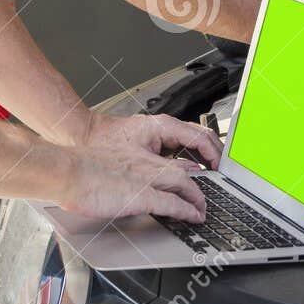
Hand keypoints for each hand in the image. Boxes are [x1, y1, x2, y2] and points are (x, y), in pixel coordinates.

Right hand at [57, 146, 206, 222]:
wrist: (67, 171)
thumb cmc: (76, 171)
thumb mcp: (102, 166)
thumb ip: (115, 174)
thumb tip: (114, 186)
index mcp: (134, 157)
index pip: (167, 164)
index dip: (182, 173)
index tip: (188, 181)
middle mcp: (144, 165)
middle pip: (182, 173)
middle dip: (196, 188)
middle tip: (201, 199)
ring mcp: (145, 179)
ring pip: (184, 184)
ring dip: (197, 199)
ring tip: (202, 210)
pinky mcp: (142, 196)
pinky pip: (174, 203)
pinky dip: (188, 211)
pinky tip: (194, 217)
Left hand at [85, 111, 222, 166]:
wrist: (82, 134)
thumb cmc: (103, 141)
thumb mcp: (138, 163)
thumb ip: (168, 170)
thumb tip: (190, 177)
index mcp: (164, 126)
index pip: (201, 139)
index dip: (214, 156)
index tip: (219, 171)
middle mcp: (164, 126)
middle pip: (200, 137)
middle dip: (214, 155)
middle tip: (221, 173)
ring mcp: (159, 132)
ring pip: (191, 142)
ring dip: (203, 156)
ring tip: (210, 174)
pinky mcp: (153, 140)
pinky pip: (179, 147)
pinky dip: (189, 157)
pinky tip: (189, 171)